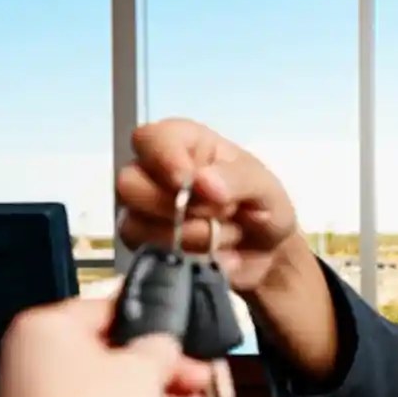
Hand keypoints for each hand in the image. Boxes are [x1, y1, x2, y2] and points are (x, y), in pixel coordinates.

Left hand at [0, 297, 212, 396]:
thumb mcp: (145, 368)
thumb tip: (160, 344)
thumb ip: (159, 346)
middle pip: (110, 351)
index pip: (106, 308)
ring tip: (198, 396)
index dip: (152, 317)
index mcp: (47, 327)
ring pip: (109, 386)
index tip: (186, 329)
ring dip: (154, 391)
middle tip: (200, 370)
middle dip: (160, 363)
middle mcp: (35, 360)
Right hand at [115, 118, 299, 291]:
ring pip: (137, 224)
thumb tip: (203, 181)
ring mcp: (146, 211)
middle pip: (129, 184)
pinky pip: (150, 253)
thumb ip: (237, 179)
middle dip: (176, 207)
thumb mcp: (264, 187)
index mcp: (184, 143)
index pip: (150, 139)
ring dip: (189, 236)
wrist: (268, 255)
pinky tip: (214, 254)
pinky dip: (187, 257)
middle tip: (218, 213)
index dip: (163, 159)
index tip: (186, 181)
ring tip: (224, 234)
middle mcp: (156, 173)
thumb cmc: (262, 206)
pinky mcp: (147, 246)